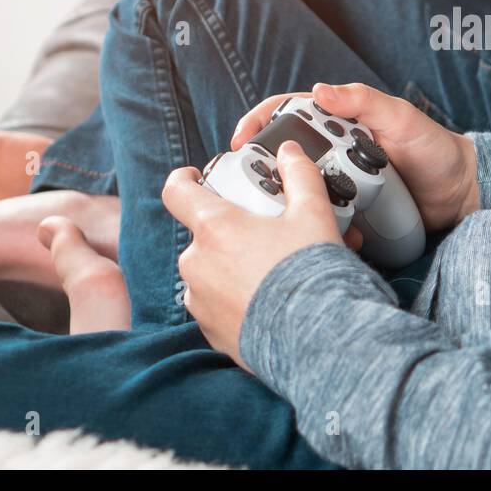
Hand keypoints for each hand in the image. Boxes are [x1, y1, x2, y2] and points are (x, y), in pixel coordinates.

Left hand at [162, 142, 361, 366]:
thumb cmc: (308, 272)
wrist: (314, 337)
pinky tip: (267, 300)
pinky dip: (235, 299)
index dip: (182, 179)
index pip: (176, 192)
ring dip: (232, 266)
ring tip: (272, 271)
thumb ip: (299, 175)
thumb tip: (290, 152)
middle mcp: (197, 262)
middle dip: (231, 231)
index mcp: (214, 227)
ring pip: (210, 271)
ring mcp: (199, 299)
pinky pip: (216, 304)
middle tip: (265, 234)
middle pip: (204, 234)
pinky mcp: (210, 331)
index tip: (192, 176)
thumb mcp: (313, 213)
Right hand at [231, 82, 479, 231]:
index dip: (258, 123)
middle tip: (251, 188)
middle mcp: (333, 150)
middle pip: (284, 156)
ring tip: (281, 214)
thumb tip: (322, 90)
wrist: (461, 195)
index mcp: (339, 120)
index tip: (240, 142)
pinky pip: (321, 217)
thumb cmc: (435, 149)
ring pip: (298, 190)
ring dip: (288, 202)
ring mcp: (339, 181)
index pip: (286, 113)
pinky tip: (316, 234)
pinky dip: (315, 224)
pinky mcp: (348, 211)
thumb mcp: (402, 119)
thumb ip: (365, 101)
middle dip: (264, 170)